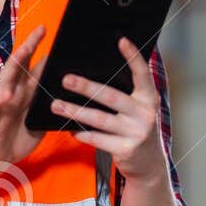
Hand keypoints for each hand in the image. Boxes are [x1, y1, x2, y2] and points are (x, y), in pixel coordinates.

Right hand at [0, 25, 46, 176]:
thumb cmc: (18, 137)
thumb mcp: (41, 120)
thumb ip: (52, 107)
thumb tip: (75, 99)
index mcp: (27, 92)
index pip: (37, 66)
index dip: (46, 51)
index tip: (58, 36)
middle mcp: (14, 92)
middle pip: (21, 64)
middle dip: (30, 46)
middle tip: (41, 30)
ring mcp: (2, 103)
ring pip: (7, 79)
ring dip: (14, 65)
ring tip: (22, 52)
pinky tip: (3, 96)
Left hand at [51, 37, 168, 184]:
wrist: (148, 164)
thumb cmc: (137, 128)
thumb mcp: (138, 109)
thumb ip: (126, 93)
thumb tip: (95, 72)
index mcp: (149, 98)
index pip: (142, 74)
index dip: (133, 57)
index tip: (121, 40)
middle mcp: (145, 113)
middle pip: (111, 96)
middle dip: (86, 87)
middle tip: (66, 79)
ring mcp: (136, 132)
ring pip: (100, 119)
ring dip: (75, 111)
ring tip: (57, 105)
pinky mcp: (125, 150)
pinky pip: (98, 139)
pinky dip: (82, 133)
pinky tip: (70, 129)